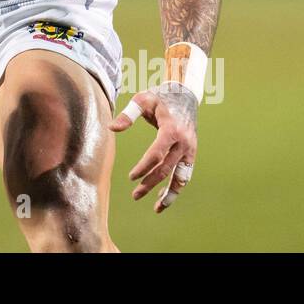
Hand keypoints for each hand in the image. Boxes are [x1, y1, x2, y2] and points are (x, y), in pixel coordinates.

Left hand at [110, 83, 197, 212]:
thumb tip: (112, 128)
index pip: (156, 154)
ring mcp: (190, 150)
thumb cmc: (160, 98)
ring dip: (169, 194)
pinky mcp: (192, 154)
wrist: (185, 95)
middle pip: (166, 168)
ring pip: (180, 177)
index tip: (131, 177)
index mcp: (171, 129)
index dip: (143, 167)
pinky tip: (164, 198)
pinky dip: (176, 188)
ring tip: (156, 208)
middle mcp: (183, 142)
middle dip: (150, 183)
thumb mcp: (143, 99)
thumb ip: (128, 114)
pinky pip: (185, 175)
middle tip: (135, 195)